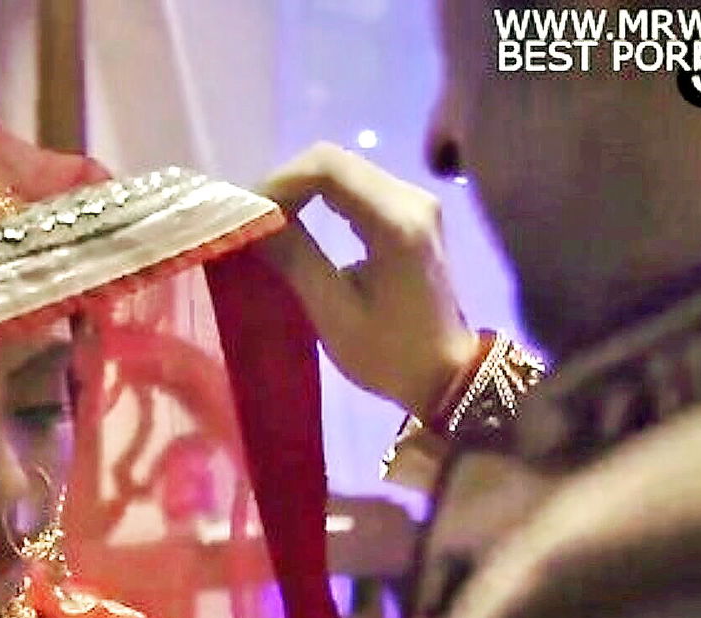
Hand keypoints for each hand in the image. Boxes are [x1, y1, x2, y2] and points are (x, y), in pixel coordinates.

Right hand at [256, 143, 479, 418]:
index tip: (251, 213)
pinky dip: (323, 197)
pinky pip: (359, 187)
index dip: (281, 181)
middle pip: (336, 161)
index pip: (328, 167)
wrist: (449, 374)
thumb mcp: (334, 314)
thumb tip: (255, 221)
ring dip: (303, 189)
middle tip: (255, 218)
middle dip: (288, 183)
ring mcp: (417, 202)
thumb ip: (295, 258)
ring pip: (346, 170)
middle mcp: (412, 199)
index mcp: (396, 223)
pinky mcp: (413, 213)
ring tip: (271, 222)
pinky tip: (301, 222)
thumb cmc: (390, 355)